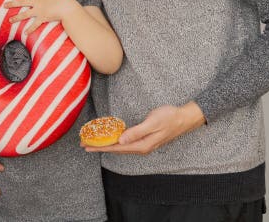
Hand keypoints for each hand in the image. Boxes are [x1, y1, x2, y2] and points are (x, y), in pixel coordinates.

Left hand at [4, 0, 77, 33]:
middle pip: (22, 2)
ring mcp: (39, 10)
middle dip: (12, 4)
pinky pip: (35, 25)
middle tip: (4, 5)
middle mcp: (37, 2)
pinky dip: (30, 29)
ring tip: (9, 20)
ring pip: (25, 14)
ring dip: (16, 18)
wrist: (67, 8)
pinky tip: (25, 33)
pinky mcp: (42, 18)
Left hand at [83, 103, 205, 154]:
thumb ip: (136, 132)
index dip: (101, 146)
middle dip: (100, 147)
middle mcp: (142, 147)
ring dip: (107, 145)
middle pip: (117, 149)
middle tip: (84, 144)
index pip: (116, 147)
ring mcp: (144, 145)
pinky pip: (126, 143)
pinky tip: (111, 140)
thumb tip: (120, 141)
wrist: (185, 118)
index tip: (87, 146)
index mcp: (142, 145)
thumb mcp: (152, 122)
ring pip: (121, 147)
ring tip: (94, 143)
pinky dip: (116, 142)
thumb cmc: (169, 117)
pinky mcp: (145, 140)